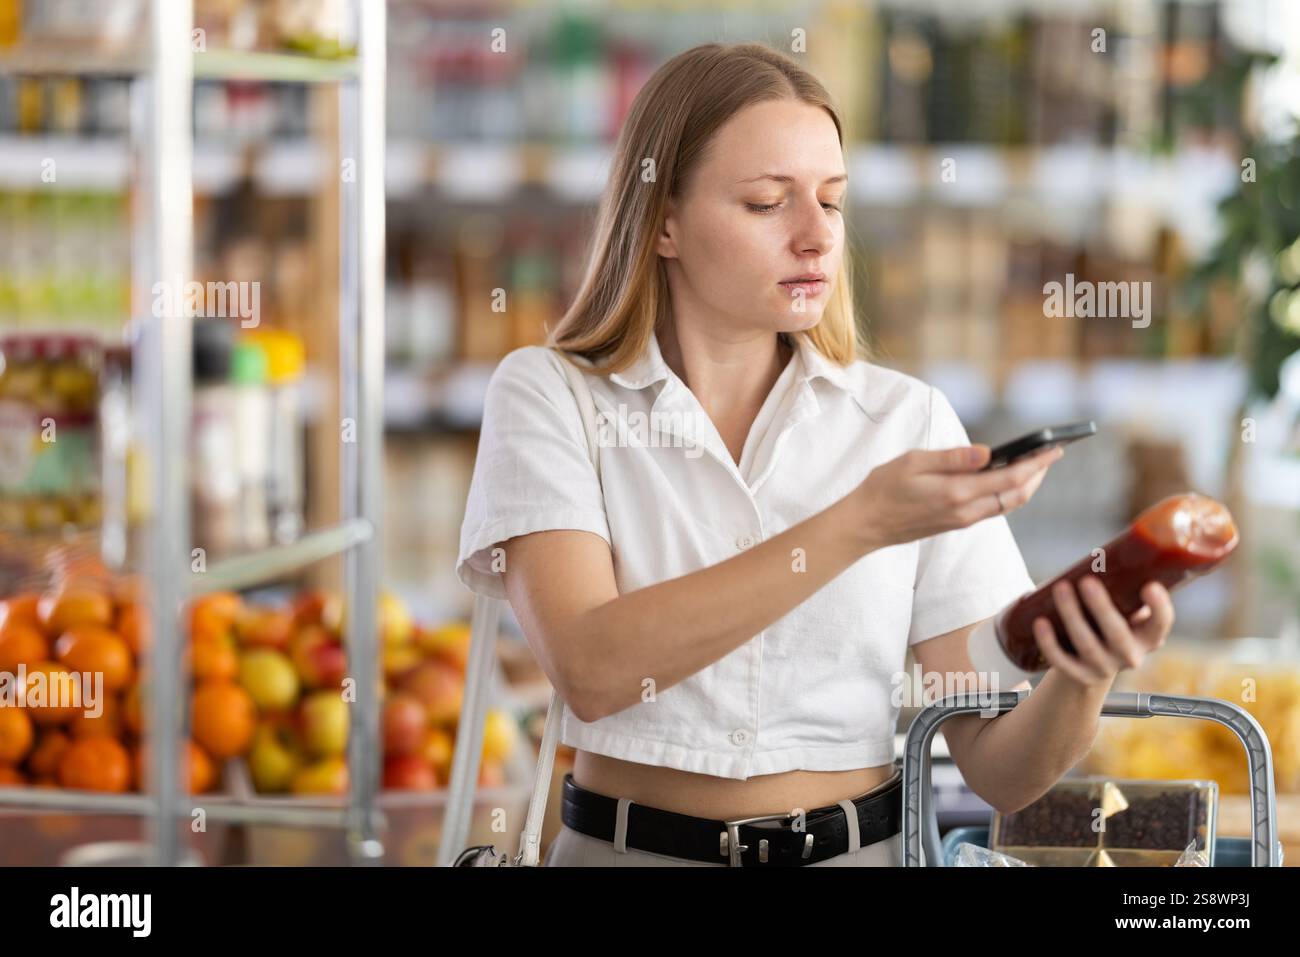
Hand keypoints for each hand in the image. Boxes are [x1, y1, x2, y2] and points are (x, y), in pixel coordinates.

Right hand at [852, 443, 1062, 551]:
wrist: (866, 524)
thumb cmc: (883, 488)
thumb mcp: (913, 462)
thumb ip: (952, 458)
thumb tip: (987, 452)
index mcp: (957, 493)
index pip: (1010, 478)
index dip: (1037, 464)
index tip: (1055, 449)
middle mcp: (965, 511)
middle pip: (1017, 495)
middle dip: (1038, 475)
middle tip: (1052, 454)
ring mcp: (962, 520)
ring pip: (1007, 504)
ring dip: (1026, 486)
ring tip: (1035, 465)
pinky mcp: (956, 523)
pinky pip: (993, 508)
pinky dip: (1008, 493)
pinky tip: (1006, 479)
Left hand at [1032, 577, 1174, 687]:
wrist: (1090, 664)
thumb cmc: (1109, 623)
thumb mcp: (1124, 609)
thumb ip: (1124, 587)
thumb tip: (1111, 548)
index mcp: (1148, 636)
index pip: (1161, 623)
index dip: (1159, 607)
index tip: (1149, 585)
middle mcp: (1130, 655)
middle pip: (1118, 634)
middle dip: (1101, 607)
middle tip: (1087, 581)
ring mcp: (1104, 668)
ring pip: (1087, 645)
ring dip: (1072, 616)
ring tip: (1060, 588)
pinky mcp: (1079, 676)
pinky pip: (1062, 661)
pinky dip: (1049, 643)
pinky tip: (1039, 622)